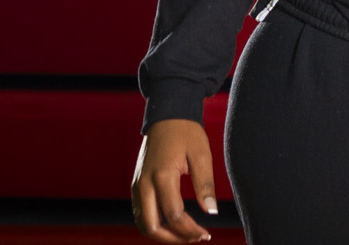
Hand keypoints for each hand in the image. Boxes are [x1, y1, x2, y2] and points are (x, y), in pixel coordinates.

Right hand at [132, 119, 215, 241]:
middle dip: (175, 238)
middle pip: (152, 227)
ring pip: (143, 224)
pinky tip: (176, 225)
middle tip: (197, 238)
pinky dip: (156, 225)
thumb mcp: (202, 154)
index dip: (190, 229)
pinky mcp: (136, 186)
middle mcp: (144, 184)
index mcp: (162, 176)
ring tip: (188, 234)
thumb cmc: (187, 133)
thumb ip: (205, 184)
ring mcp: (137, 186)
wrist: (166, 116)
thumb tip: (212, 212)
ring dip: (164, 235)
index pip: (173, 214)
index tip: (206, 234)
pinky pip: (141, 215)